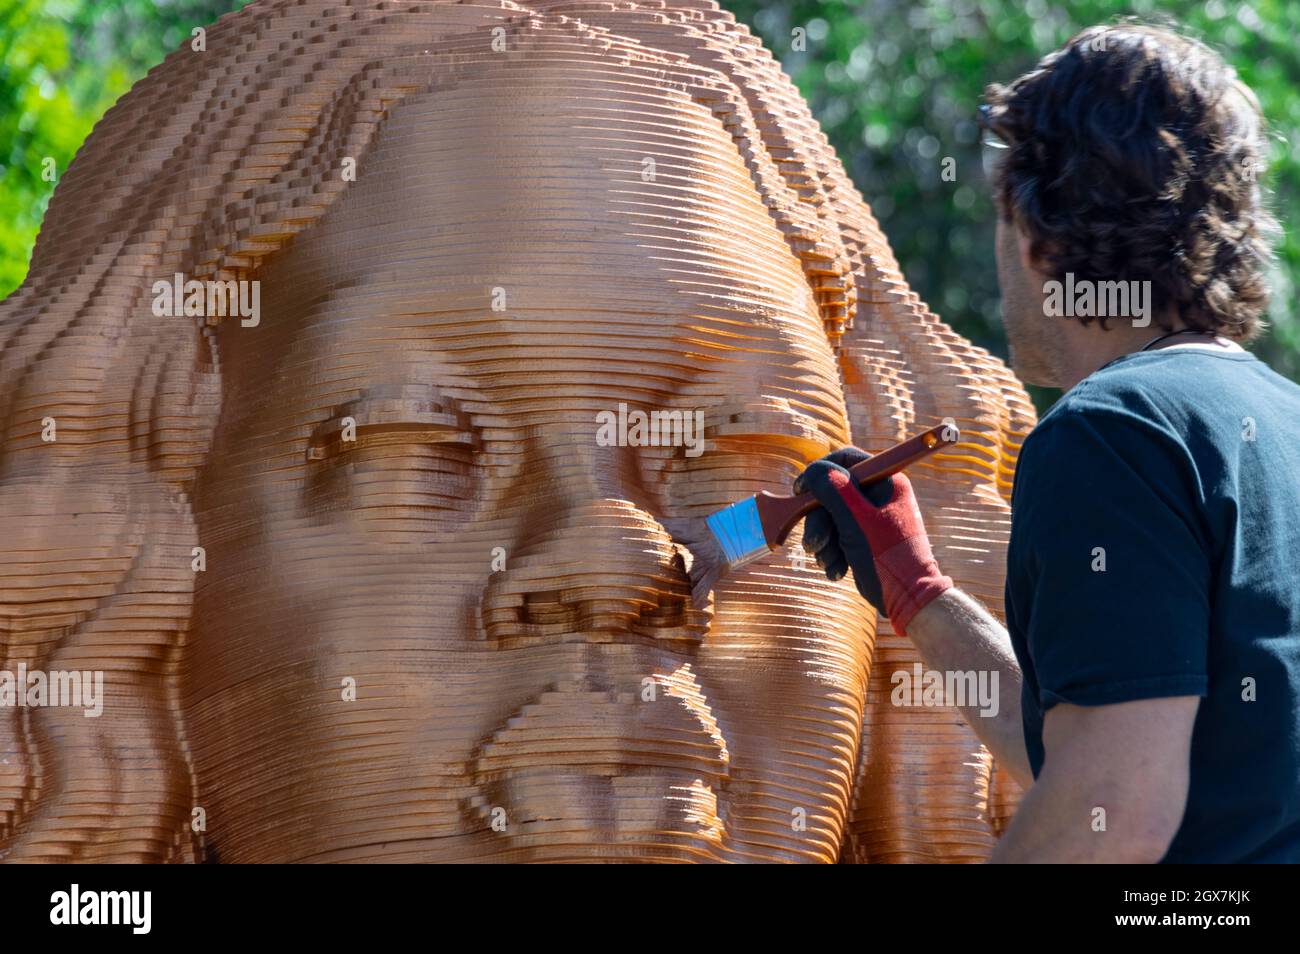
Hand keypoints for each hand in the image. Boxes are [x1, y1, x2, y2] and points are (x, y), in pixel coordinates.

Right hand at [794, 447, 951, 636]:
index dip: (819, 471)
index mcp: (886, 482)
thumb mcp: (856, 521)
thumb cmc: (888, 558)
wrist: (910, 599)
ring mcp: (873, 518)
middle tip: (813, 543)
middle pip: (834, 492)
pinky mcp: (867, 539)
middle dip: (819, 520)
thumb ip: (834, 491)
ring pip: (833, 516)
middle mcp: (880, 495)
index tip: (800, 490)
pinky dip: (833, 552)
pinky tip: (837, 570)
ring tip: (828, 562)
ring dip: (824, 540)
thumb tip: (814, 471)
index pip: (847, 459)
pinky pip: (839, 536)